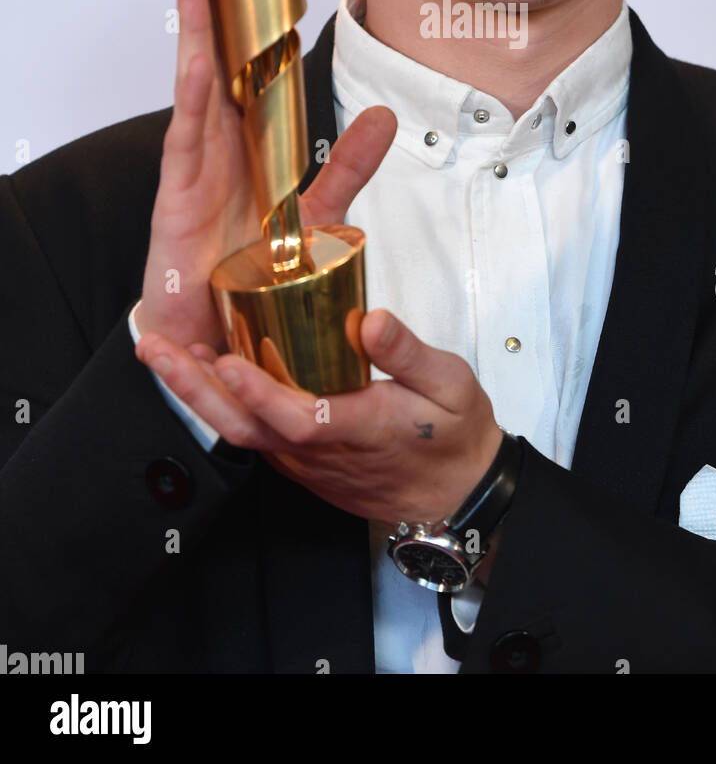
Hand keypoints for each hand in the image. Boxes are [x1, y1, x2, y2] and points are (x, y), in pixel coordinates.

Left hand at [136, 309, 503, 524]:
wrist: (457, 496)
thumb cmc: (455, 436)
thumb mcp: (451, 384)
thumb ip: (409, 353)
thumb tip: (373, 321)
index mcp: (361, 428)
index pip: (299, 416)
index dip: (258, 392)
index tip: (225, 361)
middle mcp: (322, 451)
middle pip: (247, 427)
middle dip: (195, 388)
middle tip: (156, 349)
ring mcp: (307, 462)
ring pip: (243, 434)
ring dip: (200, 396)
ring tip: (165, 354)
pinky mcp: (303, 463)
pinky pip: (254, 437)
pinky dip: (222, 406)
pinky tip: (205, 376)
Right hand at [137, 0, 396, 349]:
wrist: (214, 345)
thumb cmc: (250, 277)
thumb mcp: (315, 217)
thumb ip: (347, 168)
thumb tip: (383, 115)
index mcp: (246, 146)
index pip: (244, 68)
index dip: (243, 18)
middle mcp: (215, 149)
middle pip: (211, 60)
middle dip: (205, 2)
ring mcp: (192, 170)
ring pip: (193, 84)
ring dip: (192, 27)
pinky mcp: (178, 201)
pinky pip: (187, 140)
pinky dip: (192, 99)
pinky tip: (197, 58)